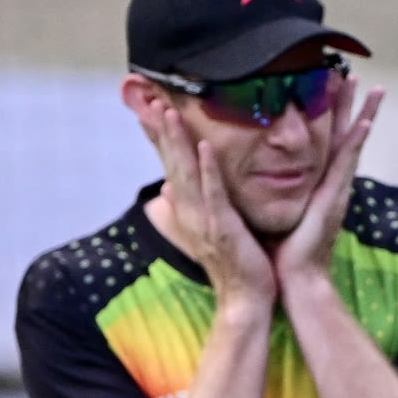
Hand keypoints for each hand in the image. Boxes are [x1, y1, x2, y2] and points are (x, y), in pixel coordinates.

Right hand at [155, 102, 276, 309]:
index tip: (151, 108)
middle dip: (162, 131)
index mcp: (188, 209)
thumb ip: (190, 206)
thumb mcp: (208, 228)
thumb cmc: (234, 264)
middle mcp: (189, 211)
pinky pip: (213, 193)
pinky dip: (208, 169)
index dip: (160, 138)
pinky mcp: (222, 227)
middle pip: (172, 163)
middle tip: (153, 98)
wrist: (246, 298)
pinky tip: (206, 147)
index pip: (171, 165)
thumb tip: (165, 189)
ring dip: (178, 141)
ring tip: (169, 112)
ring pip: (186, 173)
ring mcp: (203, 219)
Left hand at [272, 76, 384, 290]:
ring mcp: (337, 189)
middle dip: (352, 105)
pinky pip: (346, 164)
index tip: (333, 88)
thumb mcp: (275, 212)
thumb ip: (270, 192)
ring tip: (373, 88)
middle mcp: (332, 183)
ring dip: (364, 115)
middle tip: (358, 75)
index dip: (331, 115)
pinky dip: (357, 143)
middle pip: (344, 134)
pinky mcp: (334, 198)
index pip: (326, 141)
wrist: (295, 278)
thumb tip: (250, 176)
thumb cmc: (283, 251)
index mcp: (318, 184)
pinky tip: (365, 123)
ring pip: (351, 142)